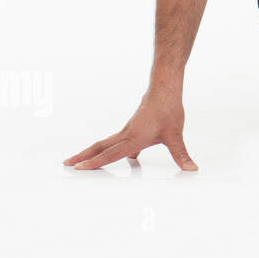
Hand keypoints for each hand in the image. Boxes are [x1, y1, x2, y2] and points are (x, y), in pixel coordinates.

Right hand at [64, 89, 196, 170]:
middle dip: (84, 157)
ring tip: (81, 160)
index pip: (111, 154)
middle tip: (67, 164)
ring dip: (93, 152)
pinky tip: (119, 155)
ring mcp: (128, 130)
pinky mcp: (132, 127)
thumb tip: (191, 168)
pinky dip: (109, 148)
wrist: (165, 88)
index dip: (95, 163)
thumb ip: (181, 154)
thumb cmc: (168, 109)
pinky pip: (116, 140)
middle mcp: (126, 134)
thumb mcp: (175, 136)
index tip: (78, 168)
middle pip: (100, 147)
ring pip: (106, 143)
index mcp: (133, 138)